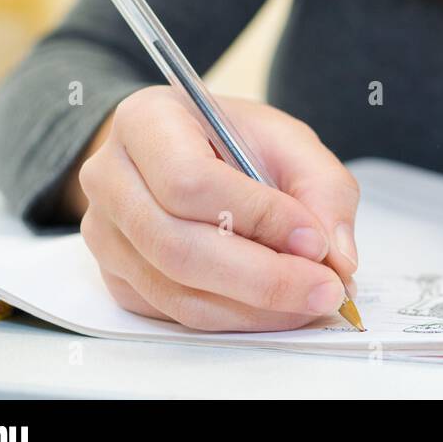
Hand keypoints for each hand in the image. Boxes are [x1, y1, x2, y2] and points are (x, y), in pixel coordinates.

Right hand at [77, 85, 359, 330]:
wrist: (189, 151)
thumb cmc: (234, 140)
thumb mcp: (289, 141)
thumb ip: (323, 189)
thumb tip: (338, 257)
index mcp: (145, 122)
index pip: (190, 182)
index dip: (256, 217)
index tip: (315, 240)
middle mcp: (110, 179)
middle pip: (178, 247)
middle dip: (263, 277)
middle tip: (326, 289)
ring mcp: (105, 235)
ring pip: (177, 291)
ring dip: (255, 308)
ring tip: (311, 300)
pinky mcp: (118, 278)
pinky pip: (175, 313)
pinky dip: (235, 318)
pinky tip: (278, 309)